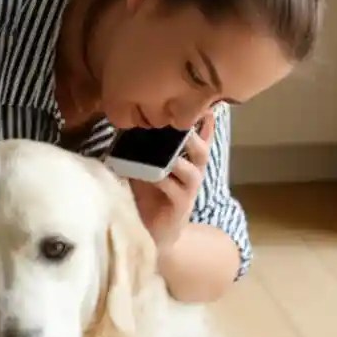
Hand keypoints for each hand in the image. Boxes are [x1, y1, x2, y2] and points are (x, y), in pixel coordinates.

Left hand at [130, 110, 215, 250]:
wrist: (150, 232)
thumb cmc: (147, 196)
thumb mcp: (147, 166)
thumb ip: (146, 147)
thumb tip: (133, 117)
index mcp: (187, 162)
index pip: (201, 137)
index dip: (204, 121)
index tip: (202, 104)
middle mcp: (192, 174)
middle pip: (201, 151)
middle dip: (192, 136)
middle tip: (177, 122)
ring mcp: (188, 191)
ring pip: (192, 170)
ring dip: (177, 158)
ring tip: (162, 149)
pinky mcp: (179, 207)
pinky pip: (174, 190)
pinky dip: (161, 179)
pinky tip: (149, 173)